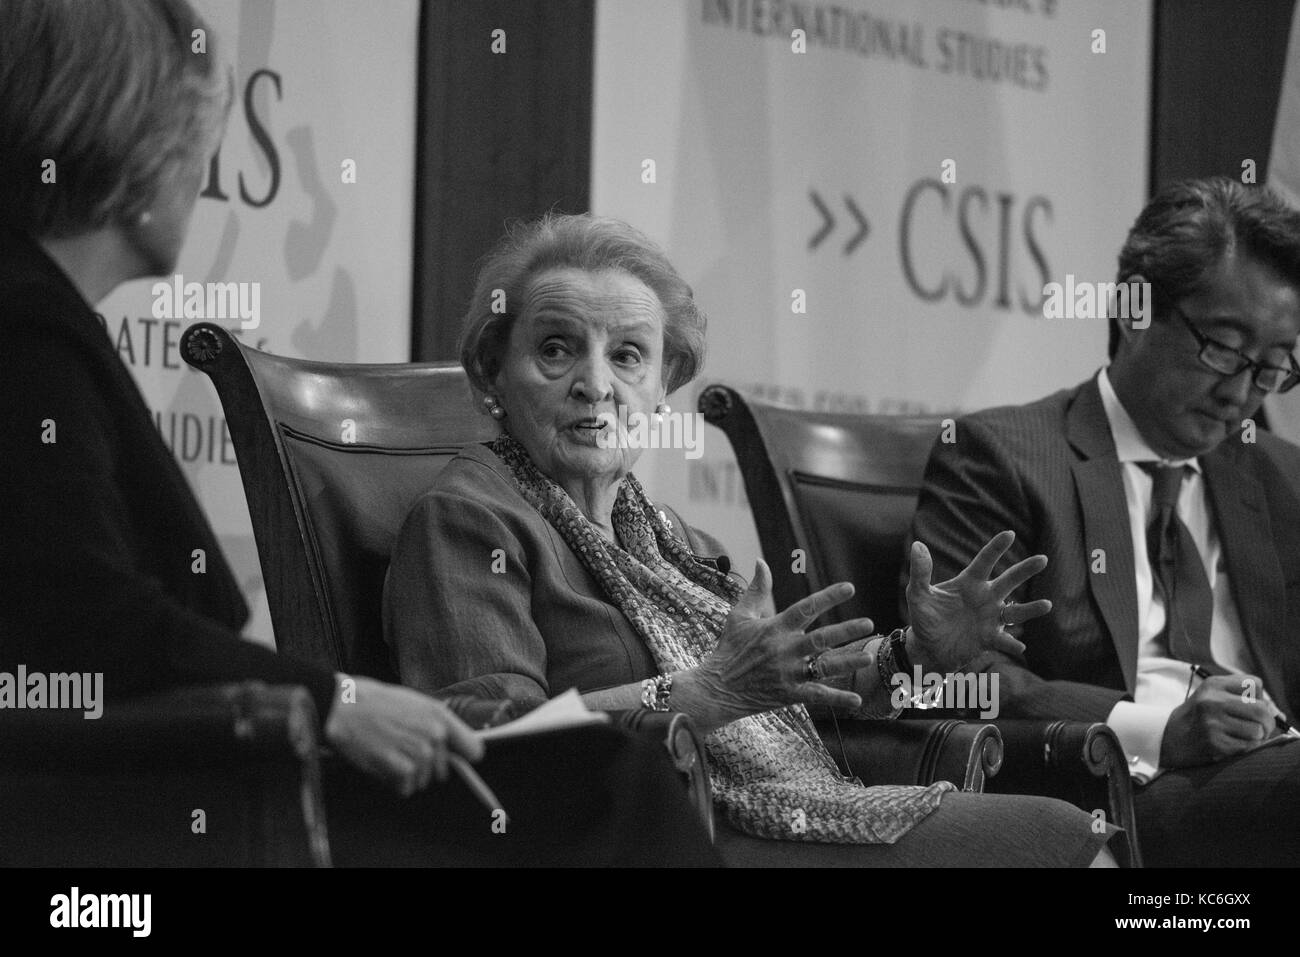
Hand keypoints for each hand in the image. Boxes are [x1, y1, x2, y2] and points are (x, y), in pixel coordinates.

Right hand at [324, 675, 484, 795]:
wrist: (343, 706)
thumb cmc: (374, 703)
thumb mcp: (413, 703)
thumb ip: (435, 724)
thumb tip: (452, 746)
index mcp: (440, 716)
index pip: (474, 750)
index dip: (463, 757)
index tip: (454, 759)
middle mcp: (435, 734)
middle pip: (443, 771)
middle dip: (425, 767)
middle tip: (401, 750)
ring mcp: (418, 751)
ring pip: (422, 781)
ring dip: (406, 774)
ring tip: (388, 752)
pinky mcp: (401, 767)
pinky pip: (406, 788)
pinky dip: (394, 782)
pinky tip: (382, 763)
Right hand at [692, 560, 873, 720]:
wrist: (715, 687)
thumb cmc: (728, 649)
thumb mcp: (739, 616)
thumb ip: (756, 589)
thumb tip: (761, 561)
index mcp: (775, 628)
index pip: (805, 608)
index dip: (828, 597)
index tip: (849, 588)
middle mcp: (784, 649)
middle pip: (820, 638)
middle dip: (846, 630)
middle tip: (869, 623)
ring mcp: (787, 673)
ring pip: (822, 667)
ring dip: (846, 663)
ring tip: (868, 658)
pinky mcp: (788, 694)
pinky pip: (816, 695)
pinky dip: (837, 698)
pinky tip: (857, 700)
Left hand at [905, 530, 1050, 671]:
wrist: (928, 648)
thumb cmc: (925, 617)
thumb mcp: (918, 595)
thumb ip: (920, 572)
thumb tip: (917, 546)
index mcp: (969, 583)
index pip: (984, 562)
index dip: (996, 548)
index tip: (1009, 534)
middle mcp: (985, 598)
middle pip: (1009, 581)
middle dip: (1025, 570)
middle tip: (1043, 559)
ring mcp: (990, 619)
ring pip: (1015, 612)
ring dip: (1030, 609)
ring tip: (1046, 604)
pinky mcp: (990, 639)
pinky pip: (1004, 641)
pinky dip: (1012, 644)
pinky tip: (1020, 646)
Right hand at [1160, 674, 1274, 768]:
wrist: (1166, 738)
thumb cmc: (1197, 717)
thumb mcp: (1213, 697)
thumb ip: (1243, 699)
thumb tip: (1277, 714)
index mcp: (1213, 685)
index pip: (1254, 684)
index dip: (1259, 697)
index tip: (1251, 707)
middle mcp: (1212, 701)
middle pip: (1261, 709)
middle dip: (1267, 722)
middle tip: (1261, 728)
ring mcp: (1212, 723)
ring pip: (1257, 731)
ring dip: (1256, 738)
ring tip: (1241, 737)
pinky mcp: (1215, 744)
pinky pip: (1247, 746)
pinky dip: (1245, 748)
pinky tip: (1231, 745)